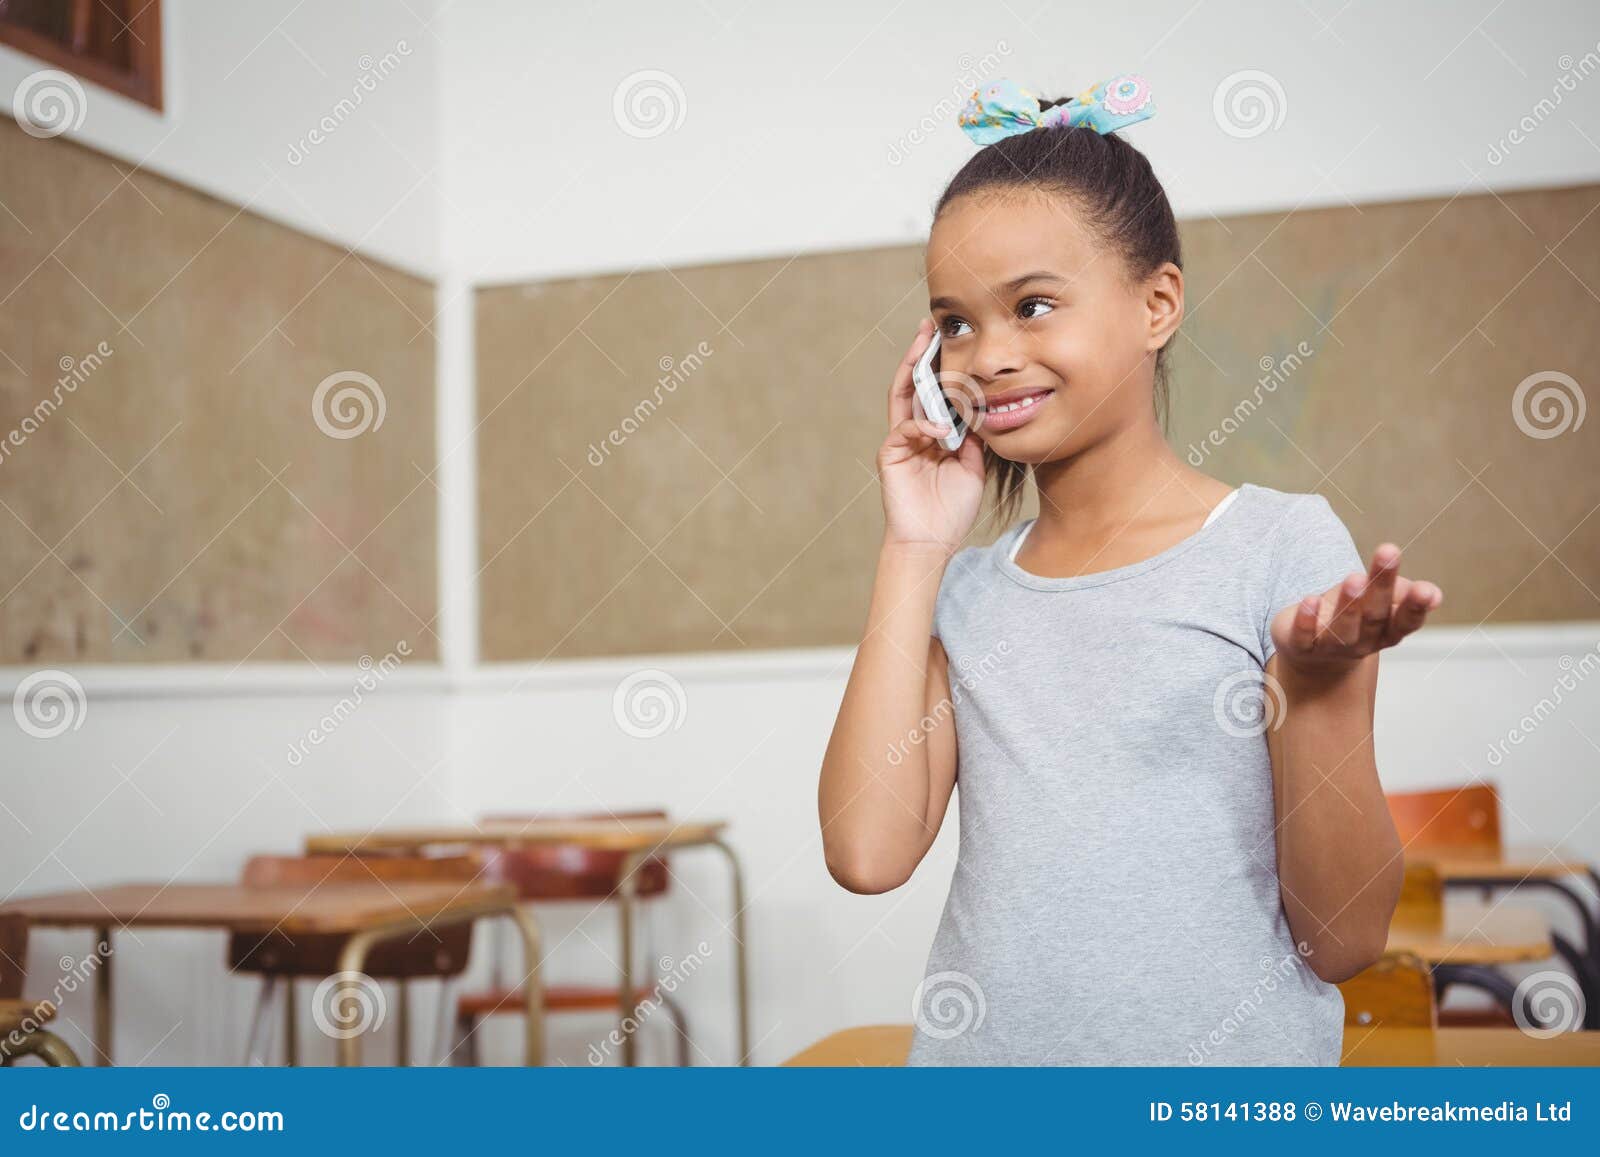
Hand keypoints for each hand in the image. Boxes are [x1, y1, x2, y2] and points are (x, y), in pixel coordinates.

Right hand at [878, 319, 984, 554]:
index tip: (950, 338)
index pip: (935, 391)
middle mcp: (915, 431)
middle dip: (919, 354)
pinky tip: (942, 429)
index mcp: (934, 432)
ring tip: (922, 345)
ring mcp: (901, 442)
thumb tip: (983, 408)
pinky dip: (924, 426)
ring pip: (902, 397)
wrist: (932, 541)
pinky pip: (905, 430)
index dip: (940, 365)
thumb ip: (975, 438)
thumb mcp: (974, 467)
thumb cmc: (953, 509)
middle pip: (914, 384)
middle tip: (928, 326)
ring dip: (912, 370)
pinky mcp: (890, 456)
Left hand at [1269, 543, 1441, 672]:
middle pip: (1375, 615)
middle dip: (1381, 587)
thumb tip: (1433, 594)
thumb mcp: (1379, 601)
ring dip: (1349, 604)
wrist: (1312, 652)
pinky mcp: (1301, 647)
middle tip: (1388, 553)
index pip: (1406, 620)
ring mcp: (1332, 647)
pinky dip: (1307, 620)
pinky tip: (1309, 600)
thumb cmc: (1353, 614)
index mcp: (1388, 631)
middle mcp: (1364, 642)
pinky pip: (1304, 636)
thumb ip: (1403, 593)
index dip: (1416, 606)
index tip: (1426, 590)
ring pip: (1342, 628)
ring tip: (1355, 578)